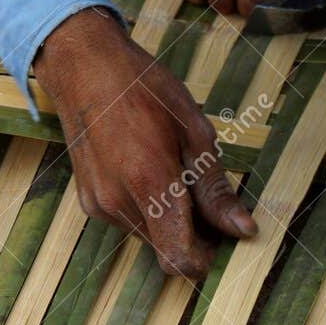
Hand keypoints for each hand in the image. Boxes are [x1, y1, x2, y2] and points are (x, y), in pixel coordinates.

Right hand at [35, 7, 255, 278]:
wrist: (82, 66)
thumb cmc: (143, 88)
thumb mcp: (194, 131)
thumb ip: (215, 189)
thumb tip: (243, 230)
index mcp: (150, 183)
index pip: (180, 258)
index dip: (206, 259)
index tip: (223, 238)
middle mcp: (119, 203)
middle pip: (167, 250)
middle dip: (192, 235)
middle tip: (205, 196)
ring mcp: (100, 205)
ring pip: (149, 238)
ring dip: (169, 222)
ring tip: (174, 174)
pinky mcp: (89, 202)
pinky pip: (129, 222)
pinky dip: (147, 210)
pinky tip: (149, 172)